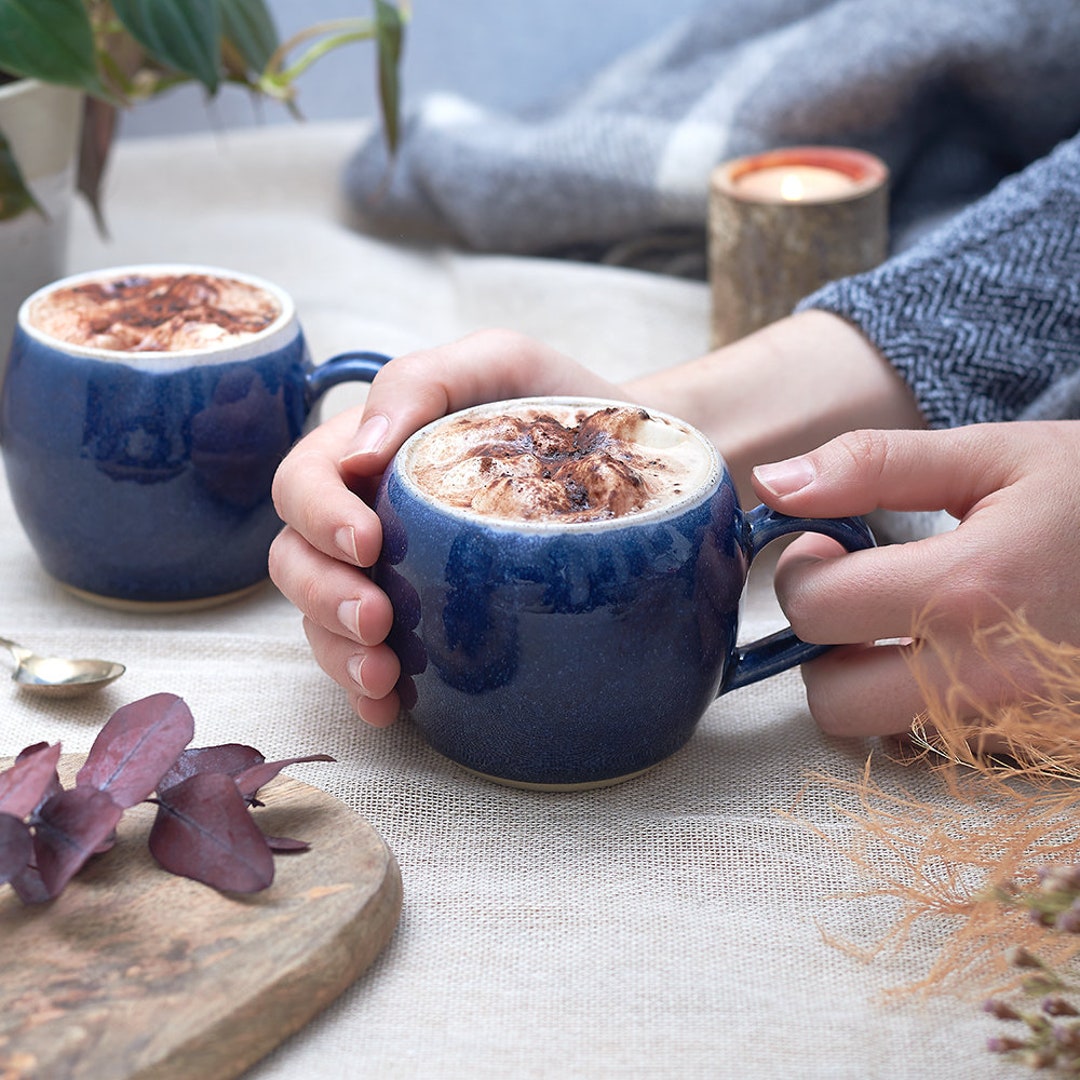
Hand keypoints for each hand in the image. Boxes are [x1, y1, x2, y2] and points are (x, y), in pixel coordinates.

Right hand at [269, 329, 624, 723]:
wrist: (629, 464)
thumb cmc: (558, 407)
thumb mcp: (499, 362)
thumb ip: (423, 382)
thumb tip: (360, 452)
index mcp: (368, 453)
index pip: (304, 482)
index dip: (318, 516)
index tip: (368, 543)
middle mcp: (367, 516)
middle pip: (297, 559)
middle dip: (324, 595)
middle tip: (375, 621)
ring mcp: (391, 576)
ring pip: (323, 619)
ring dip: (340, 653)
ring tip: (384, 675)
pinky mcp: (424, 623)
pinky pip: (371, 661)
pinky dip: (369, 690)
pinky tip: (391, 707)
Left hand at [751, 422, 1079, 736]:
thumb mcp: (994, 456)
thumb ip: (873, 466)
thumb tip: (770, 484)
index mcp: (969, 587)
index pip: (816, 609)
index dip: (802, 570)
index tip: (831, 544)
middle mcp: (988, 672)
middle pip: (833, 700)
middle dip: (821, 646)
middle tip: (856, 596)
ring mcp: (1015, 722)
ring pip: (879, 732)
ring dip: (866, 680)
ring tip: (908, 621)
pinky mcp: (1034, 746)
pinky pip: (937, 743)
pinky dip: (923, 704)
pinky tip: (959, 652)